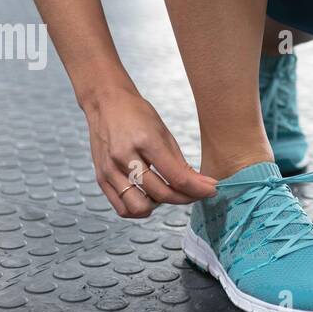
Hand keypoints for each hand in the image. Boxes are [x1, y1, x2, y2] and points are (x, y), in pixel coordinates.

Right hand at [82, 86, 217, 217]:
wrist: (105, 103)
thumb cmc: (135, 114)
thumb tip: (200, 184)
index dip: (198, 189)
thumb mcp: (163, 132)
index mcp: (145, 141)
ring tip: (167, 193)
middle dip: (185, 198)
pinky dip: (139, 209)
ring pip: (139, 207)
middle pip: (161, 194)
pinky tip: (149, 198)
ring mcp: (110, 170)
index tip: (211, 190)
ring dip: (159, 206)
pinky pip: (122, 207)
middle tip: (195, 193)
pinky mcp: (101, 178)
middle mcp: (124, 157)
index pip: (177, 177)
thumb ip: (180, 162)